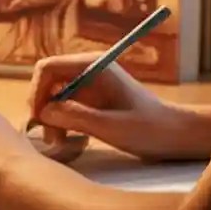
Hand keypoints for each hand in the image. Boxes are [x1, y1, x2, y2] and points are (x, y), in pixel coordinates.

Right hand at [28, 53, 209, 160]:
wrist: (173, 134)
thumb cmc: (148, 128)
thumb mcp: (110, 126)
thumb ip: (75, 117)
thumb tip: (43, 112)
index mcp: (93, 66)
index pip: (47, 68)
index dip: (36, 92)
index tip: (39, 119)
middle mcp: (87, 71)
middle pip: (46, 82)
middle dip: (43, 108)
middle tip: (51, 138)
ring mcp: (88, 86)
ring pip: (52, 97)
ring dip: (50, 119)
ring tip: (60, 143)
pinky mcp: (91, 101)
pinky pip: (63, 107)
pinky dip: (60, 123)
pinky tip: (69, 140)